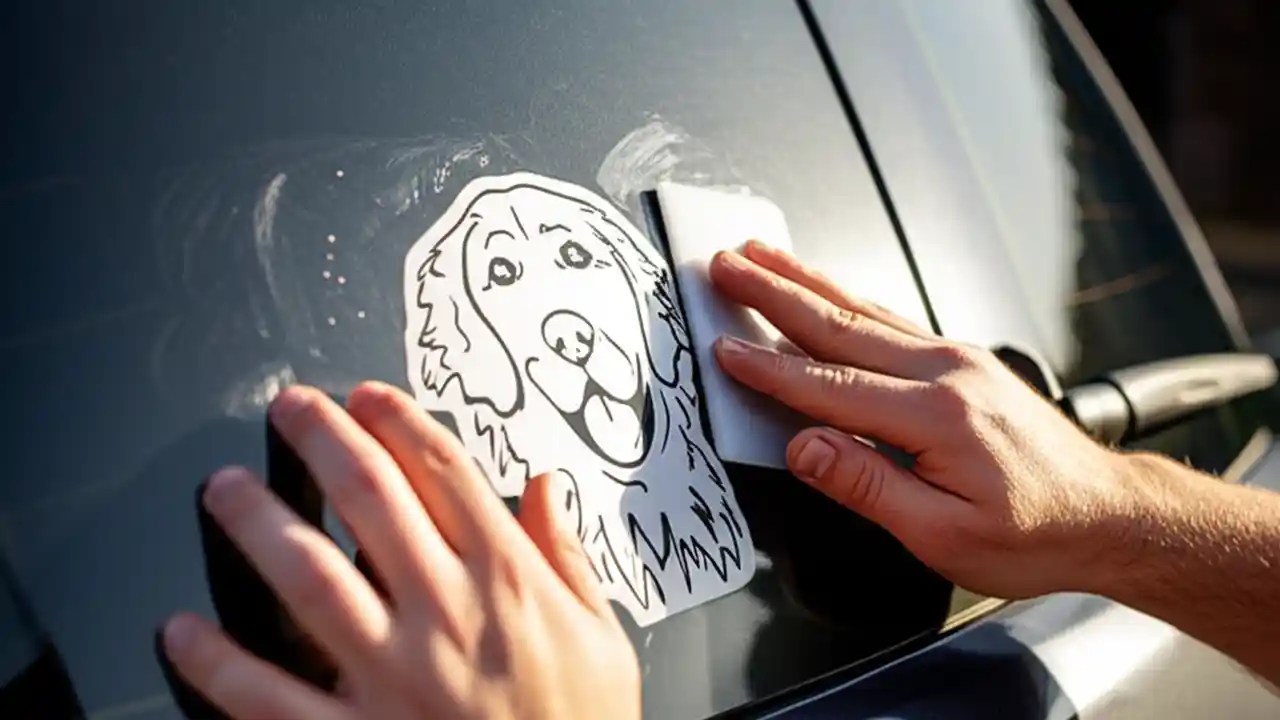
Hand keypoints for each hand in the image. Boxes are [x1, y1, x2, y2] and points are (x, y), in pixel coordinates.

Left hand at [162, 384, 639, 719]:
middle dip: (324, 439)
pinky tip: (183, 631)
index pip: (445, 473)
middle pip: (372, 497)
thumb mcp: (602, 636)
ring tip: (225, 489)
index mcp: (507, 581)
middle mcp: (446, 614)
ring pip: (309, 575)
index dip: (399, 420)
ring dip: (260, 522)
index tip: (368, 398)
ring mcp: (395, 675)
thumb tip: (544, 489)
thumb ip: (567, 556)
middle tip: (289, 409)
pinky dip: (217, 662)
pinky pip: (268, 694)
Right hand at [710, 242, 1148, 598]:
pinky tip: (825, 286)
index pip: (829, 385)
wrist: (1109, 515)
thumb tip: (803, 448)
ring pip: (865, 309)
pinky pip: (893, 317)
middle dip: (774, 291)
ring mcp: (958, 358)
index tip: (723, 346)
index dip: (769, 367)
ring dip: (806, 279)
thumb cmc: (1034, 533)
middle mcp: (946, 371)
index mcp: (936, 415)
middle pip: (840, 324)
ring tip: (762, 254)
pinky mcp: (964, 360)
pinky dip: (848, 296)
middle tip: (726, 264)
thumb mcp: (943, 535)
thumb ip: (866, 486)